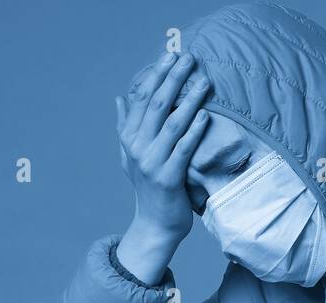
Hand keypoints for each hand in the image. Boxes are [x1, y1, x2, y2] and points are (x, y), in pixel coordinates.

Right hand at [114, 50, 210, 284]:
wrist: (155, 224)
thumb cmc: (149, 187)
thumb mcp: (132, 154)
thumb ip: (125, 125)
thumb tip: (121, 97)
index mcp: (128, 137)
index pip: (141, 98)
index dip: (156, 75)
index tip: (170, 55)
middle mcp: (136, 147)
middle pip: (155, 104)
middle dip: (173, 78)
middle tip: (189, 57)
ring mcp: (151, 163)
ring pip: (171, 123)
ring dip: (189, 100)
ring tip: (204, 81)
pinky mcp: (169, 178)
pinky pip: (183, 149)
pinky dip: (194, 131)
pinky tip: (205, 115)